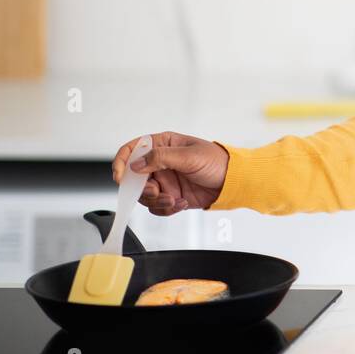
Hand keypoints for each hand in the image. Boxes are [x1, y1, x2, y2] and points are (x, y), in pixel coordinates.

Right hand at [111, 131, 228, 215]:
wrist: (233, 182)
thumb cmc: (216, 161)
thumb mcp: (189, 155)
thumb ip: (160, 158)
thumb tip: (136, 164)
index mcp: (163, 144)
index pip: (132, 150)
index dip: (122, 162)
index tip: (121, 177)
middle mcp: (160, 163)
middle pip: (134, 179)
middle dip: (142, 189)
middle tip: (156, 191)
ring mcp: (165, 180)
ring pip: (145, 196)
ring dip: (157, 201)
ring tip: (174, 199)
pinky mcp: (171, 196)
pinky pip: (157, 207)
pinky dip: (167, 208)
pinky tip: (182, 203)